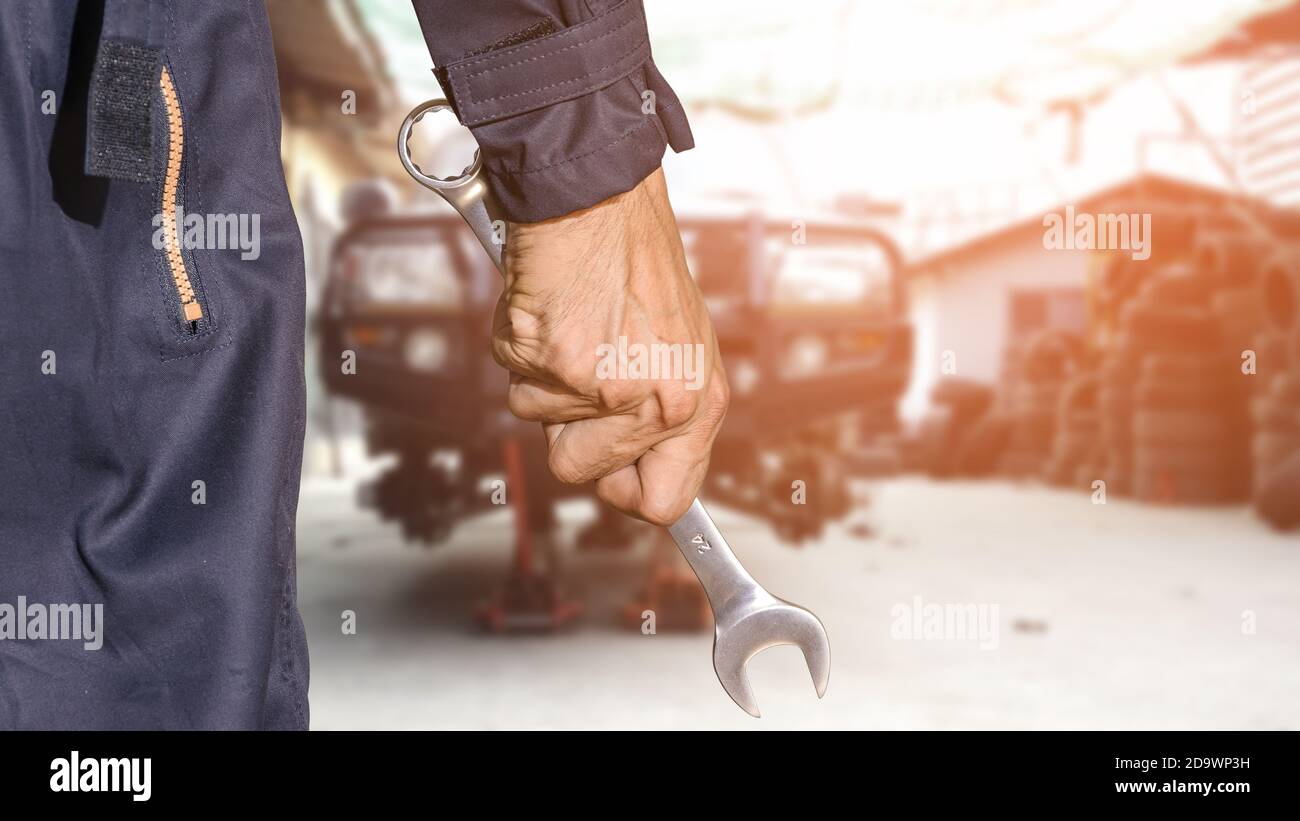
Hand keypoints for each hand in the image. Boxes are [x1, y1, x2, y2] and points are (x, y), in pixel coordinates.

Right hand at [491, 168, 728, 525]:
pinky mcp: (550, 360)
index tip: (609, 474)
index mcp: (696, 400)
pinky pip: (514, 378)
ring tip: (572, 324)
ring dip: (542, 378)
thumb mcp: (679, 343)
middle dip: (567, 428)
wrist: (598, 194)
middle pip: (580, 472)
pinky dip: (521, 346)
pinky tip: (550, 309)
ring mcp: (600, 384)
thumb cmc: (635, 258)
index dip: (625, 490)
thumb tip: (630, 476)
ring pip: (537, 423)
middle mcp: (654, 400)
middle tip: (582, 368)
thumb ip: (659, 413)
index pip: (663, 500)